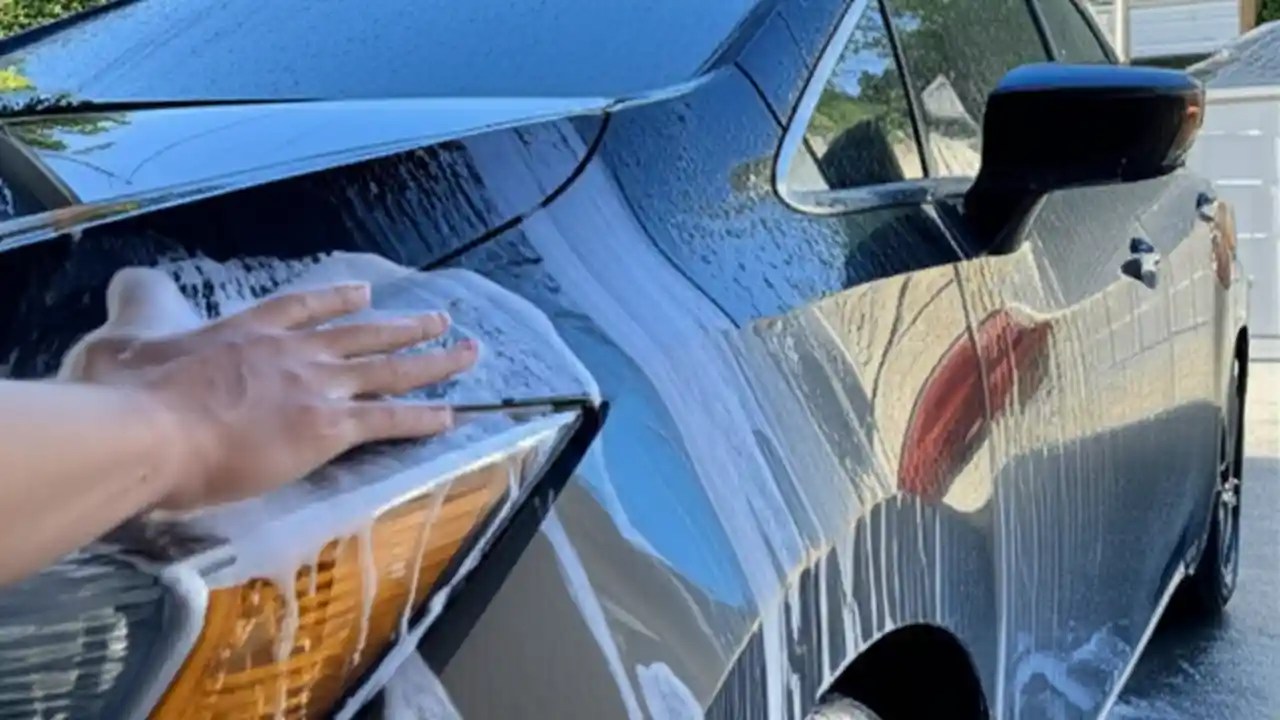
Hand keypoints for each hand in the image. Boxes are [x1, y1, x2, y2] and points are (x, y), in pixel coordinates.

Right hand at [64, 268, 477, 509]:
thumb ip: (137, 314)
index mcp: (246, 332)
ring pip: (389, 369)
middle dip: (404, 326)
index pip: (302, 309)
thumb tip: (131, 287)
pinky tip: (450, 415)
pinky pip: (388, 419)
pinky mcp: (327, 425)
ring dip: (433, 360)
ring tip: (467, 351)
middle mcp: (291, 351)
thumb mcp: (121, 339)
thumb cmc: (128, 393)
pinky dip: (422, 416)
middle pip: (362, 334)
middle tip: (440, 319)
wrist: (150, 429)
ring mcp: (314, 385)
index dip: (337, 300)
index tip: (363, 293)